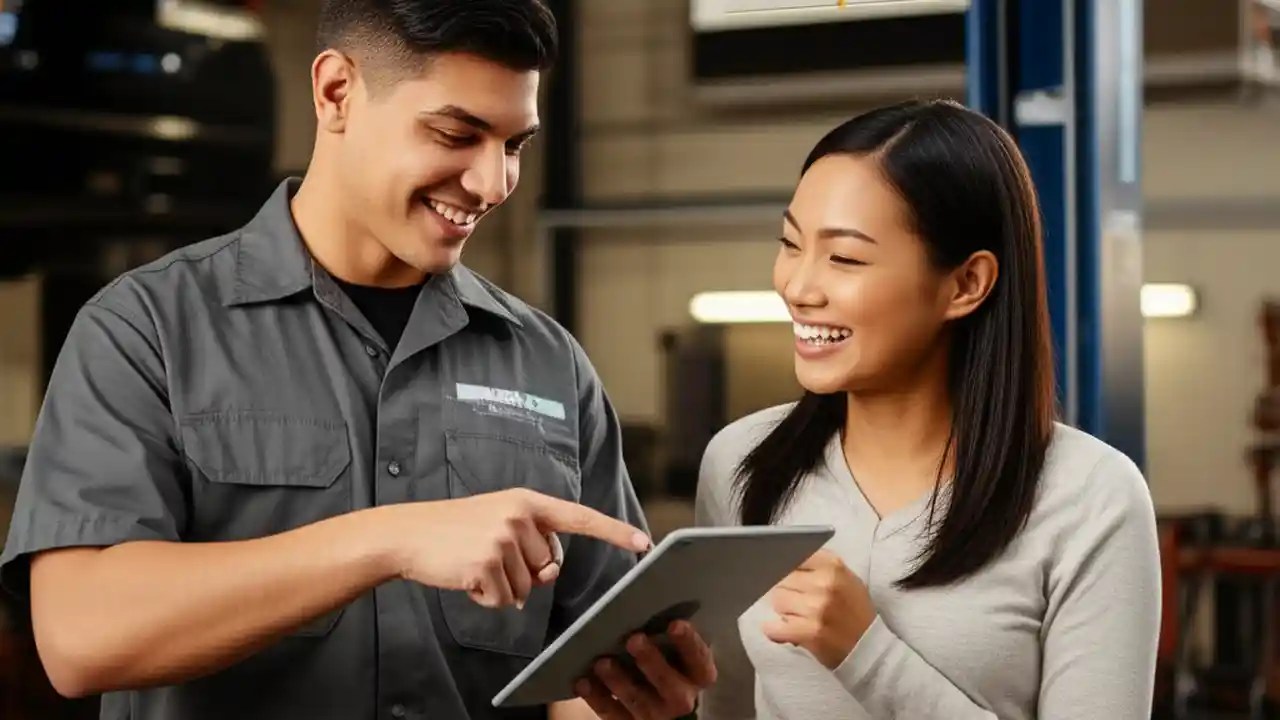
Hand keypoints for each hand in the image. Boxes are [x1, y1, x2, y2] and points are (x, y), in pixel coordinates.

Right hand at [383, 488, 650, 608]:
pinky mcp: (486, 563)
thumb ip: (532, 542)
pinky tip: (467, 577)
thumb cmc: (457, 531)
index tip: (643, 542)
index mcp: (528, 502)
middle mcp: (520, 516)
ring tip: (474, 563)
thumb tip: (546, 576)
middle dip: (523, 573)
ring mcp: (503, 538)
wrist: (408, 534)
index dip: (613, 532)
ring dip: (502, 586)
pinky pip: (505, 600)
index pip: (580, 518)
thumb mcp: (500, 521)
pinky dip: (486, 598)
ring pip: (526, 588)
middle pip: (548, 568)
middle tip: (488, 555)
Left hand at [575, 620, 716, 718]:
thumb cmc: (660, 647)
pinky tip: (582, 680)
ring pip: (639, 702)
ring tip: (602, 661)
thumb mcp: (669, 636)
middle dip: (652, 663)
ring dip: (619, 681)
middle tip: (634, 639)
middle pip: (672, 687)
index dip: (690, 643)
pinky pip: (612, 714)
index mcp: (698, 673)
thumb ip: (665, 618)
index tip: (675, 623)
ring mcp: (655, 715)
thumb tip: (647, 580)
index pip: (700, 660)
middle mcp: (682, 698)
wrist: (647, 681)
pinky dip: (596, 697)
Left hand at [761, 549, 875, 668]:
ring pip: (777, 601)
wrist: (869, 646)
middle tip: (797, 602)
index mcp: (833, 566)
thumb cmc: (854, 609)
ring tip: (798, 616)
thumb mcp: (845, 578)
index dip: (787, 569)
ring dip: (783, 610)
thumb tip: (784, 560)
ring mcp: (816, 608)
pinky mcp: (809, 632)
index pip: (792, 557)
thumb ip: (818, 565)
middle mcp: (825, 583)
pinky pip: (775, 627)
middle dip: (785, 590)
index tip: (788, 577)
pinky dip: (774, 630)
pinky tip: (781, 630)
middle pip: (781, 579)